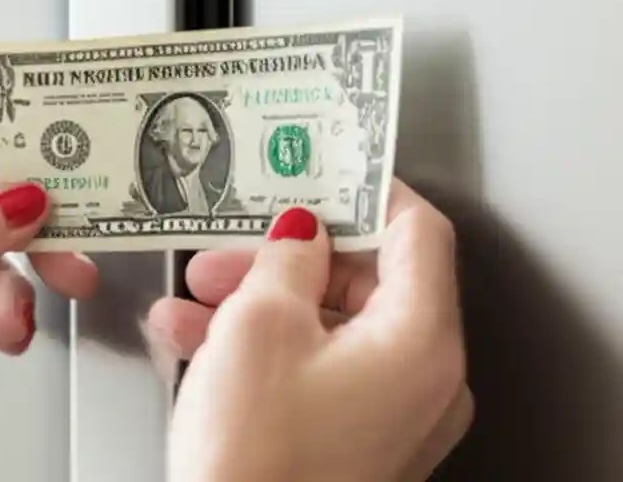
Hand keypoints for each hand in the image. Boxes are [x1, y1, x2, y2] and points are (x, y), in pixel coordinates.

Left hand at [0, 126, 98, 481]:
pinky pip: (0, 312)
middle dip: (34, 224)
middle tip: (73, 235)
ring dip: (22, 287)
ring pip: (3, 263)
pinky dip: (14, 322)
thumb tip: (21, 199)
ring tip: (19, 314)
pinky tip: (9, 334)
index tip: (56, 140)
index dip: (4, 142)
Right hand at [149, 181, 472, 481]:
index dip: (368, 192)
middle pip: (371, 281)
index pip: (418, 232)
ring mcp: (397, 419)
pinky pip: (324, 374)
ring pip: (336, 330)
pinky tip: (205, 344)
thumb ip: (287, 258)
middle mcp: (426, 381)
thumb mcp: (259, 327)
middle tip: (232, 246)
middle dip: (291, 258)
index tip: (327, 169)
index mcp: (423, 341)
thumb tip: (301, 231)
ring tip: (196, 301)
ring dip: (266, 305)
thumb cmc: (258, 463)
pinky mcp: (362, 446)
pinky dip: (273, 351)